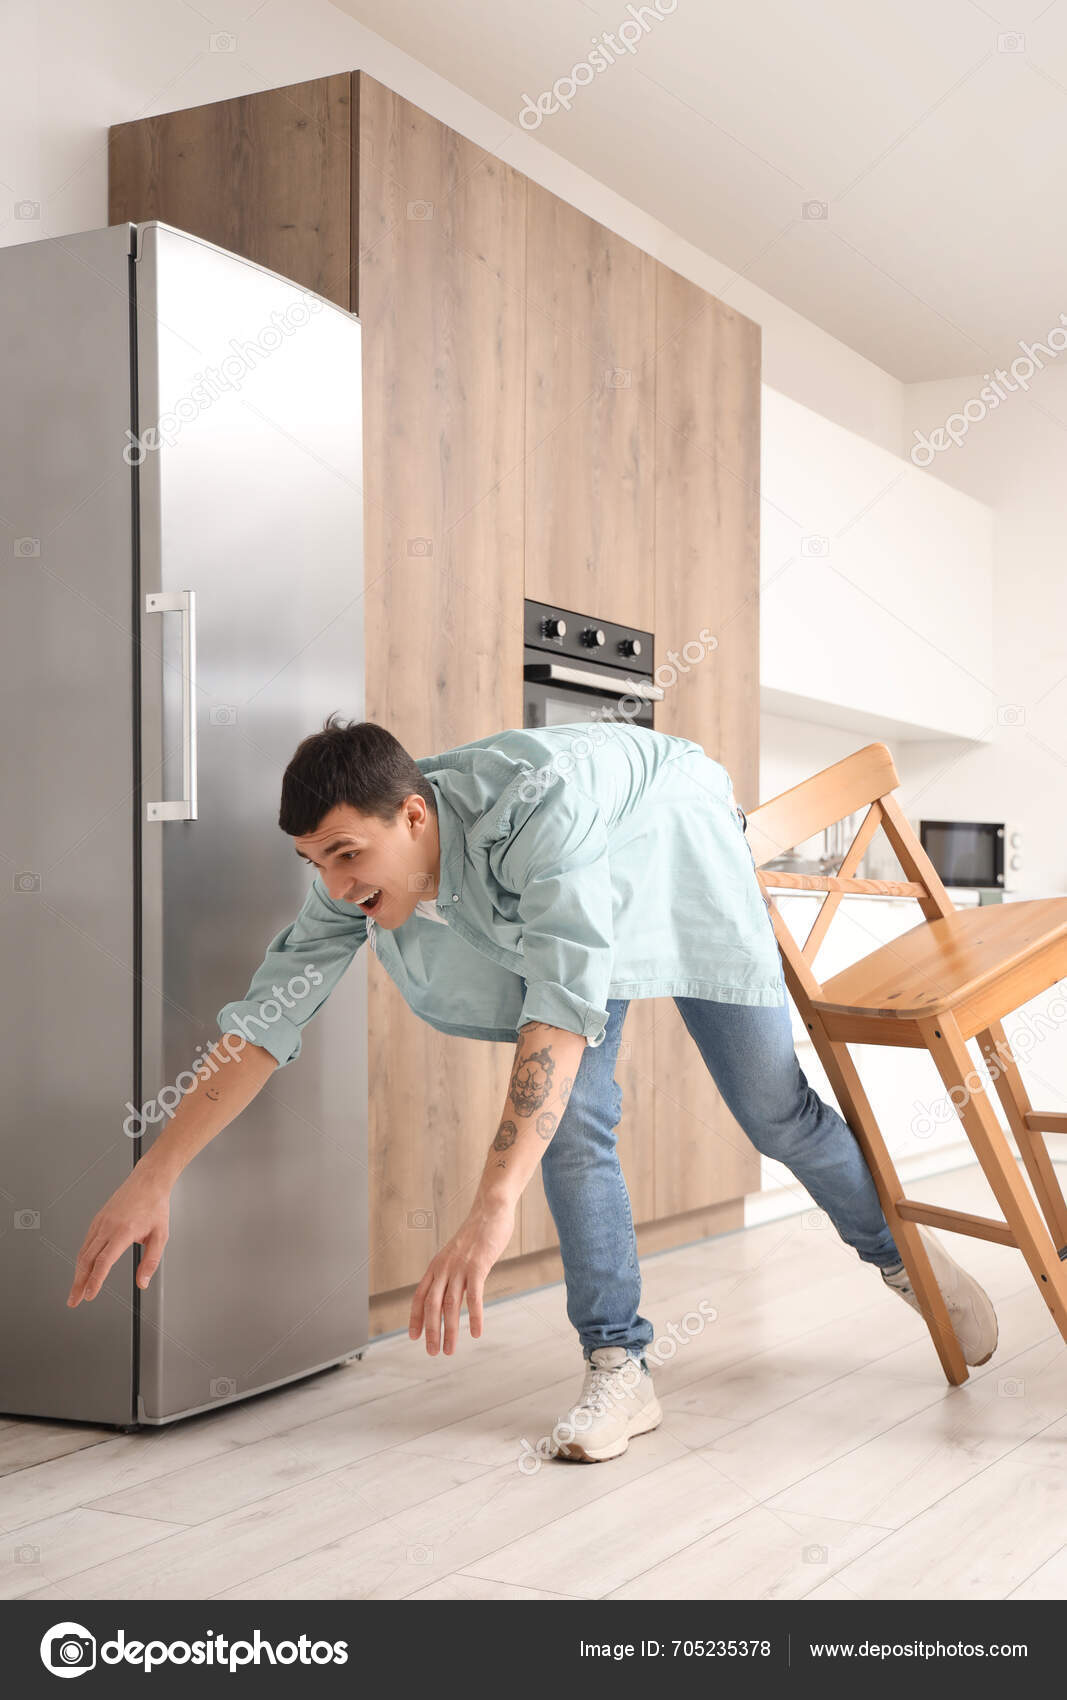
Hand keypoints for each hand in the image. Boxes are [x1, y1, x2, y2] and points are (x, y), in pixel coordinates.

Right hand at [67, 1169, 171, 1306]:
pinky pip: (86, 1242)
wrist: (148, 1181)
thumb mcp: (161, 1236)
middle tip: (74, 1300)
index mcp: (123, 1232)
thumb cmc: (155, 1206)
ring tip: (76, 1289)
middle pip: (87, 1260)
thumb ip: (151, 1262)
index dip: (94, 1281)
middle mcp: (108, 1227)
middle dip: (78, 1283)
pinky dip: (82, 1259)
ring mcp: (100, 1222)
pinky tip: (82, 1268)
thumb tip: (143, 1282)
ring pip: (83, 1252)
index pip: (103, 1262)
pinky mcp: (98, 1219)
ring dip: (77, 1273)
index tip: (89, 1295)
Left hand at [408, 1198, 515, 1355]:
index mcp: (436, 1266)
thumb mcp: (457, 1253)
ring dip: (450, 1330)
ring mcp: (460, 1267)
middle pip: (432, 1305)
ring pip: (450, 1305)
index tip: (414, 1337)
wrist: (490, 1210)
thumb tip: (452, 1292)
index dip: (416, 1318)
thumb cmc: (476, 1234)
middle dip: (431, 1331)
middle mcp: (444, 1268)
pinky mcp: (478, 1266)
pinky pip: (474, 1296)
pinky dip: (474, 1316)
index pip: (420, 1296)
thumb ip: (452, 1272)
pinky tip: (476, 1332)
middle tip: (433, 1352)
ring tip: (450, 1350)